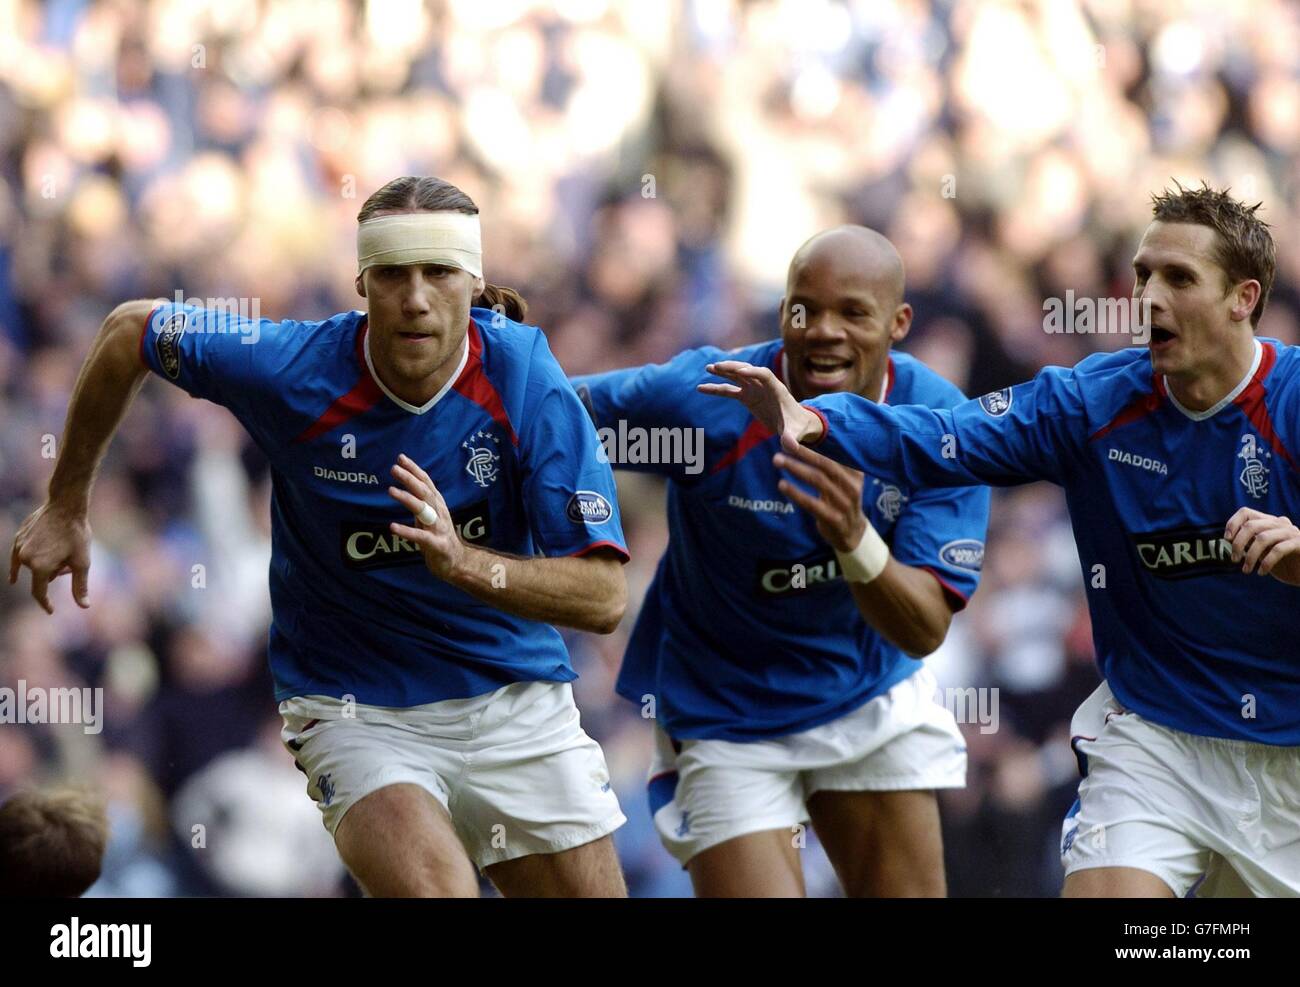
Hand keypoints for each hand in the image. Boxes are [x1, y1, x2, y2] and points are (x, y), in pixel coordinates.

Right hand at [9, 501, 92, 613]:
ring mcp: (18, 547)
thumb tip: (84, 607)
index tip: (50, 611)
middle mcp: (25, 559)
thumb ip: (80, 586)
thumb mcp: (82, 562)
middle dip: (55, 574)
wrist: (65, 505)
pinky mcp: (17, 538)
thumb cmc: (76, 534)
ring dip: (44, 564)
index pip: (39, 593)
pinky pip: (19, 556)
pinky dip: (21, 565)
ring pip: (31, 565)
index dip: (45, 603)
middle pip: (40, 576)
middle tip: (69, 560)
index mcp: (40, 567)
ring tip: (60, 549)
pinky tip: (13, 578)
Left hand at [387, 453, 466, 579]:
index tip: (401, 458)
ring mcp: (439, 528)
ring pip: (423, 510)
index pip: (426, 482)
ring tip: (390, 490)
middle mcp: (440, 513)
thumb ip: (421, 501)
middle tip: (393, 468)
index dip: (414, 469)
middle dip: (409, 478)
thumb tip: (408, 482)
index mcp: (438, 504)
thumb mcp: (430, 515)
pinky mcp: (436, 545)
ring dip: (407, 499)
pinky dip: (406, 531)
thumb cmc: (439, 537)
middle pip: (424, 492)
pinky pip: (420, 536)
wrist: (456, 562)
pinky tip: (392, 527)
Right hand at [698, 361, 823, 451]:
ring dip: (723, 371)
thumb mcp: (795, 433)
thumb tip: (790, 447)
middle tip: (717, 366)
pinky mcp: (747, 397)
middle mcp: (764, 386)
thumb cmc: (798, 427)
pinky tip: (701, 388)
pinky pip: (729, 391)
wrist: (796, 424)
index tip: (741, 372)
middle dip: (733, 367)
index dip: (753, 372)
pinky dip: (716, 389)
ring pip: (736, 376)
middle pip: (748, 370)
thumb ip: (791, 438)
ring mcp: (754, 390)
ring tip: (708, 368)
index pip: (765, 375)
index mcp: (777, 390)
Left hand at [773, 443, 867, 552]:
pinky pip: (812, 504)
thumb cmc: (841, 500)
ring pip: (818, 481)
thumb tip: (805, 438)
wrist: (851, 532)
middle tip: (784, 443)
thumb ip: (831, 464)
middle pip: (826, 464)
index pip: (835, 454)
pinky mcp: (834, 519)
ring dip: (796, 469)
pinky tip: (782, 484)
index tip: (796, 434)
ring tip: (777, 460)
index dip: (815, 443)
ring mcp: (844, 504)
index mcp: (855, 473)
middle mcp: (852, 486)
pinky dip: (796, 493)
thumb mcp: (842, 481)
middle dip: (804, 453)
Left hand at [1225, 507, 1299, 584]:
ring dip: (1250, 556)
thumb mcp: (1261, 551)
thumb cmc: (1282, 563)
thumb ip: (1248, 542)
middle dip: (1238, 543)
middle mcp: (1280, 523)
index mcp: (1268, 521)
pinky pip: (1278, 550)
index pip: (1246, 512)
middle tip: (1234, 559)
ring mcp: (1291, 532)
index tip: (1226, 539)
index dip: (1232, 524)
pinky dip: (1266, 562)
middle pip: (1251, 526)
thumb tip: (1228, 539)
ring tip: (1246, 570)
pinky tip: (1261, 572)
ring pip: (1263, 538)